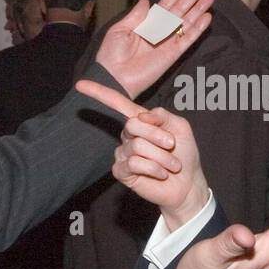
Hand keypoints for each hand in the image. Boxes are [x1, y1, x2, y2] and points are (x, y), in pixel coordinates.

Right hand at [75, 80, 207, 228]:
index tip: (80, 85)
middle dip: (157, 135)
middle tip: (172, 145)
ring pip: (137, 146)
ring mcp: (123, 153)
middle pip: (132, 125)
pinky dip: (153, 168)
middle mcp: (129, 135)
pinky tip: (161, 173)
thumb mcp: (180, 127)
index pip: (117, 104)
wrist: (188, 182)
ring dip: (161, 156)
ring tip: (171, 164)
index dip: (99, 93)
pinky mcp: (121, 172)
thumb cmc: (184, 153)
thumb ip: (162, 115)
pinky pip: (134, 163)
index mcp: (140, 121)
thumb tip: (141, 116)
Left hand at [94, 0, 213, 98]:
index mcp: (145, 25)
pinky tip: (207, 17)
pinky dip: (198, 29)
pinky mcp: (173, 54)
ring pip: (186, 23)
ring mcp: (167, 43)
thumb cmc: (111, 55)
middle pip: (179, 11)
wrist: (114, 77)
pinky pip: (188, 39)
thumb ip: (136, 15)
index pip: (164, 6)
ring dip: (198, 10)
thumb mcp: (120, 30)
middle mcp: (159, 32)